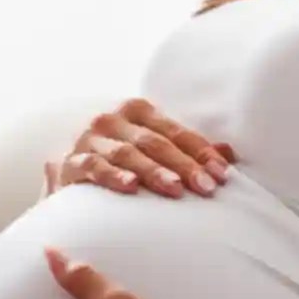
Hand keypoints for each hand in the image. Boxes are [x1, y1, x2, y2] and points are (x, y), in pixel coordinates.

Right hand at [44, 97, 236, 199]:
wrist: (69, 178)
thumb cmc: (120, 163)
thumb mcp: (153, 152)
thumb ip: (188, 151)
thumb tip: (230, 153)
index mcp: (137, 110)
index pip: (176, 131)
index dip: (201, 152)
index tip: (223, 174)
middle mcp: (112, 119)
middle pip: (155, 142)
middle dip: (183, 165)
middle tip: (206, 187)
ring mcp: (89, 139)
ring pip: (127, 154)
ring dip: (153, 172)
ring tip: (174, 188)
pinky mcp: (69, 162)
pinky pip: (93, 167)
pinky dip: (112, 176)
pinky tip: (130, 187)